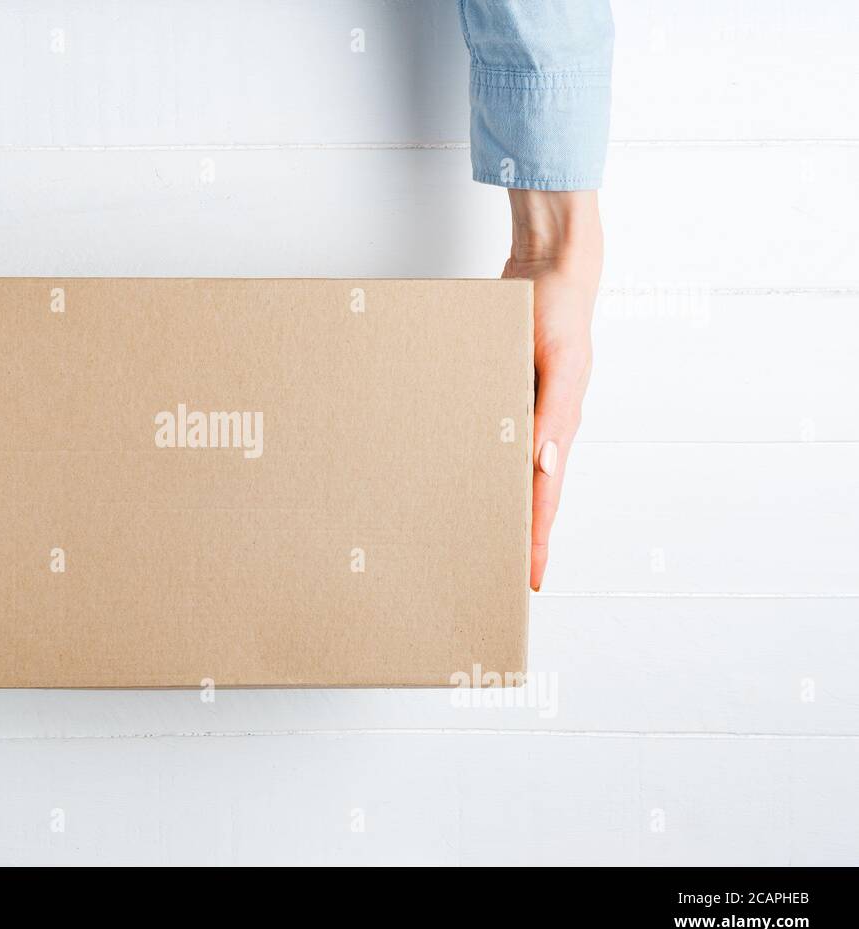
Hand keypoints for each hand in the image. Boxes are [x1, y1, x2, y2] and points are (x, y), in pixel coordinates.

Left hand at [502, 189, 602, 590]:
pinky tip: (450, 471)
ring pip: (504, 469)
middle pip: (526, 495)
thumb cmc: (562, 310)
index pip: (547, 499)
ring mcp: (522, 412)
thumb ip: (555, 412)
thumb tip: (545, 466)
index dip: (539, 540)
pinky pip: (489, 434)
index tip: (530, 577)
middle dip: (513, 534)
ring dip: (490, 500)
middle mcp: (541, 429)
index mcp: (560, 429)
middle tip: (489, 571)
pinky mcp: (502, 393)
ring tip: (466, 534)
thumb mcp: (562, 360)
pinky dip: (473, 458)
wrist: (551, 266)